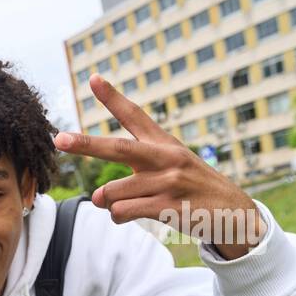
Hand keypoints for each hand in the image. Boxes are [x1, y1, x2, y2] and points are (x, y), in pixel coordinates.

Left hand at [54, 74, 264, 258]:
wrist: (236, 215)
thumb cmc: (193, 191)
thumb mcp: (170, 171)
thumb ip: (131, 180)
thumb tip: (98, 198)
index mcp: (164, 144)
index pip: (135, 116)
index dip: (113, 98)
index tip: (94, 78)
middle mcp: (166, 158)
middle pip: (118, 148)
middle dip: (86, 144)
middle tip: (59, 139)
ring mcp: (168, 182)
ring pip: (113, 192)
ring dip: (108, 202)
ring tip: (121, 205)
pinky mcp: (169, 206)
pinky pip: (124, 211)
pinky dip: (118, 216)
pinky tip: (128, 216)